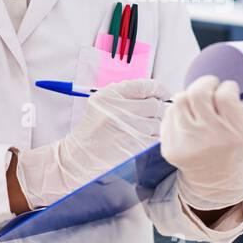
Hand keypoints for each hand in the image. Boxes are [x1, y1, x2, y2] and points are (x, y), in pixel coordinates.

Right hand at [16, 78, 169, 208]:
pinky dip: (153, 138)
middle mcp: (120, 111)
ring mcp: (129, 130)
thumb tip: (151, 89)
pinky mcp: (136, 147)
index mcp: (111, 96)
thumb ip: (123, 92)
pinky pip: (156, 138)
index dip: (158, 89)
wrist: (79, 157)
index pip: (145, 86)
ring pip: (158, 122)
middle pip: (155, 104)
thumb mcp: (100, 102)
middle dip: (156, 108)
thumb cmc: (92, 129)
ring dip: (154, 125)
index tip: (162, 92)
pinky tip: (141, 138)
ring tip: (140, 129)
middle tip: (150, 113)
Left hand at [161, 75, 242, 209]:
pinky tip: (188, 117)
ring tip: (200, 101)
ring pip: (180, 99)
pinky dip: (178, 111)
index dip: (227, 87)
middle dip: (205, 84)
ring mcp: (187, 144)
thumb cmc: (238, 145)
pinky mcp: (170, 148)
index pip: (225, 95)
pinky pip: (169, 115)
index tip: (230, 89)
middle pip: (197, 93)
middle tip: (212, 87)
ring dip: (190, 95)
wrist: (216, 178)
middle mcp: (210, 139)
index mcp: (234, 133)